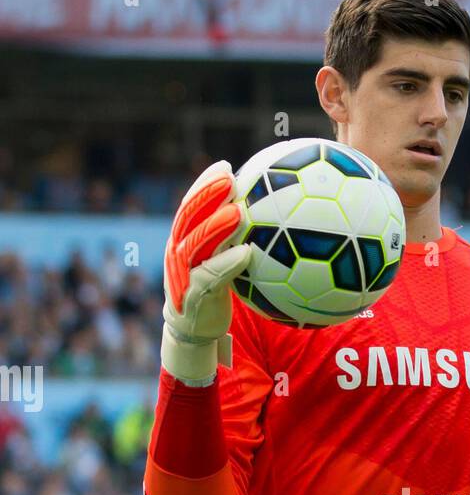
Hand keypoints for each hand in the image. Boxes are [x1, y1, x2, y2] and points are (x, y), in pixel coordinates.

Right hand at [162, 160, 251, 384]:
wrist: (195, 328)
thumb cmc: (214, 288)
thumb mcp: (221, 258)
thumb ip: (232, 236)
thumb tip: (265, 212)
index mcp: (184, 238)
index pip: (191, 204)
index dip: (205, 184)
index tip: (225, 166)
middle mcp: (178, 251)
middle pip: (188, 216)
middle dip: (207, 194)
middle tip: (229, 177)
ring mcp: (182, 273)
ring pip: (195, 243)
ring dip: (216, 226)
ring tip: (238, 211)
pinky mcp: (193, 294)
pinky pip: (210, 276)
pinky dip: (227, 263)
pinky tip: (247, 253)